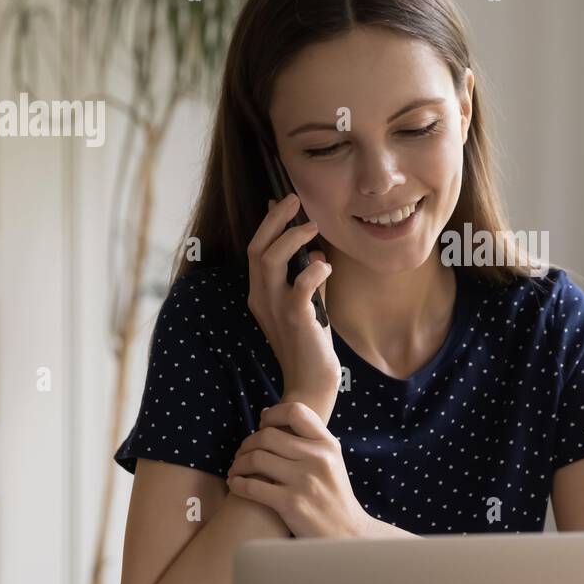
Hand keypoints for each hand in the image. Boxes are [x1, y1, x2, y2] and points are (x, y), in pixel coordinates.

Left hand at [226, 400, 371, 538]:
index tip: (262, 425)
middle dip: (247, 444)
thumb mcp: (331, 462)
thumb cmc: (334, 497)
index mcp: (328, 445)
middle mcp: (318, 458)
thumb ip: (307, 441)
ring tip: (236, 470)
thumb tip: (266, 414)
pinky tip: (235, 485)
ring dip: (238, 463)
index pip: (296, 412)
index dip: (272, 414)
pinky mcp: (291, 503)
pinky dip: (237, 484)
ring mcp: (304, 481)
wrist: (347, 534)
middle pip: (267, 436)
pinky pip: (252, 486)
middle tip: (242, 454)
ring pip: (256, 458)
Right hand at [246, 193, 340, 404]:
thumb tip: (317, 254)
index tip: (282, 202)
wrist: (311, 384)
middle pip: (257, 249)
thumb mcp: (309, 307)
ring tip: (312, 226)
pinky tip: (326, 266)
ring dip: (292, 239)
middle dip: (275, 220)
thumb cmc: (311, 345)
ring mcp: (275, 309)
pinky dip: (313, 270)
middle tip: (294, 200)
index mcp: (260, 295)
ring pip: (269, 261)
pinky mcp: (295, 319)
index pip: (256, 251)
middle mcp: (261, 299)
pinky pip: (299, 286)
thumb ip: (309, 282)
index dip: (268, 224)